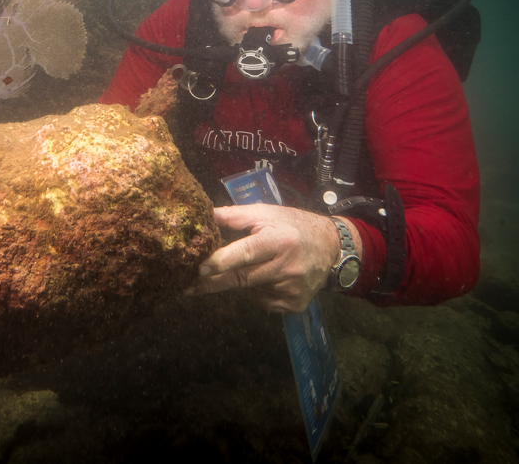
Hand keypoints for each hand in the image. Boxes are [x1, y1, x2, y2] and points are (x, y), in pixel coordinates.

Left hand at [186, 205, 360, 313]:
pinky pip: (262, 301)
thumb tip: (202, 215)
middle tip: (187, 286)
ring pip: (250, 290)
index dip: (222, 260)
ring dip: (243, 280)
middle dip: (213, 282)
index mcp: (278, 239)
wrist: (331, 247)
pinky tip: (271, 277)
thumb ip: (233, 216)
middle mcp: (287, 266)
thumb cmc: (291, 225)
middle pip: (241, 278)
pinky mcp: (294, 304)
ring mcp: (292, 288)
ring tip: (260, 264)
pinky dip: (258, 291)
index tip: (199, 268)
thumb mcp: (265, 213)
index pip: (247, 252)